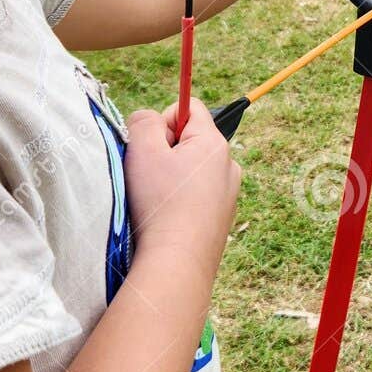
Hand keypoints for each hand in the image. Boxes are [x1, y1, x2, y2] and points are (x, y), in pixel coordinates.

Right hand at [124, 100, 241, 277]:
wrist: (178, 263)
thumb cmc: (160, 203)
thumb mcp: (142, 150)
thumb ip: (143, 121)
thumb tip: (151, 120)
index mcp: (215, 144)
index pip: (190, 108)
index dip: (163, 120)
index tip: (150, 147)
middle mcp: (229, 166)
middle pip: (189, 141)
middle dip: (164, 151)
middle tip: (148, 176)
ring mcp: (227, 195)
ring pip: (190, 171)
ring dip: (169, 178)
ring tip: (156, 202)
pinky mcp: (220, 219)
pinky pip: (194, 196)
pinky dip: (178, 202)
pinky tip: (167, 219)